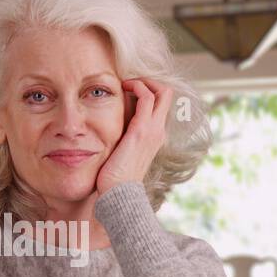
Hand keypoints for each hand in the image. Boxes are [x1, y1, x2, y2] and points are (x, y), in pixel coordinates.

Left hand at [95, 78, 171, 195]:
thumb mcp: (122, 153)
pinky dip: (137, 86)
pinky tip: (121, 88)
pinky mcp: (141, 130)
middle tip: (129, 83)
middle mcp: (158, 131)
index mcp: (154, 136)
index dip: (149, 91)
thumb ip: (122, 138)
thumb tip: (110, 128)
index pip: (161, 105)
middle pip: (167, 94)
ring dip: (142, 81)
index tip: (128, 90)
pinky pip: (147, 97)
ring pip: (161, 91)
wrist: (118, 195)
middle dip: (149, 81)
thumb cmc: (115, 179)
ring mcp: (153, 130)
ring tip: (124, 84)